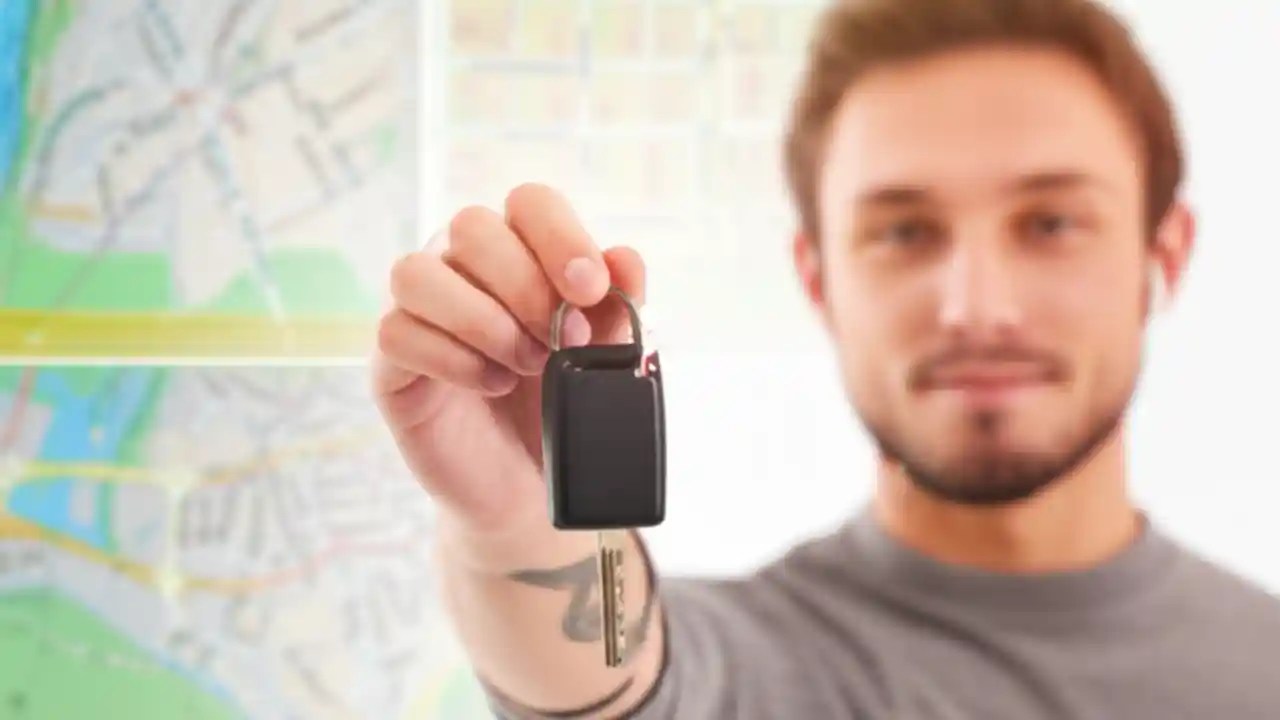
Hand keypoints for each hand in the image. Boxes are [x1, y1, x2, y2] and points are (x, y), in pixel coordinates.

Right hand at [372, 183, 646, 540]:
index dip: (560, 236)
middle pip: (471, 227)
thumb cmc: (560, 405)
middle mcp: (460, 267)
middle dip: (525, 285)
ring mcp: (418, 312)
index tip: (589, 290)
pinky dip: (454, 360)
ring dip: (482, 320)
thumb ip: (617, 308)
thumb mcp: (603, 357)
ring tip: (524, 365)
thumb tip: (625, 259)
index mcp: (517, 251)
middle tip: (559, 342)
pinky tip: (492, 385)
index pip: (528, 202)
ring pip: (417, 273)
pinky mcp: (390, 363)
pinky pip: (397, 333)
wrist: (529, 488)